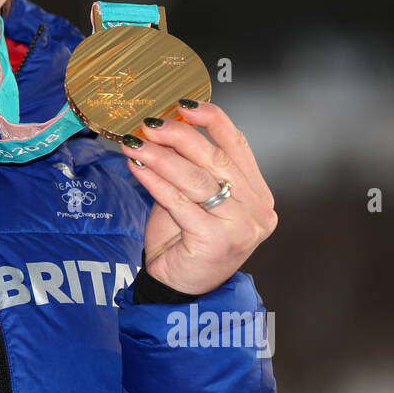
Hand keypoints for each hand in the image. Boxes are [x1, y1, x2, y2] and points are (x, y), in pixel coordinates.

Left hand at [120, 100, 277, 295]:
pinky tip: (137, 168)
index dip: (212, 120)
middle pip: (216, 159)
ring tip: (135, 143)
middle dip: (179, 136)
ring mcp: (241, 228)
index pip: (238, 145)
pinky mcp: (217, 242)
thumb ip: (189, 166)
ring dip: (161, 157)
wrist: (178, 288)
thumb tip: (162, 125)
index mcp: (258, 194)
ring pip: (196, 180)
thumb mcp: (192, 197)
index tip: (183, 104)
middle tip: (149, 123)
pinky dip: (155, 182)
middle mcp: (258, 210)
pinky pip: (180, 202)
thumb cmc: (184, 239)